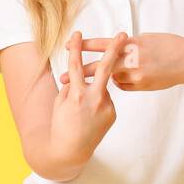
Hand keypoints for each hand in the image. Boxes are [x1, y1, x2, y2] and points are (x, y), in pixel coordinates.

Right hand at [47, 30, 127, 167]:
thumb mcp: (59, 103)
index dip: (76, 47)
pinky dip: (98, 103)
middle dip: (114, 49)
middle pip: (105, 67)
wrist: (71, 150)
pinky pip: (105, 101)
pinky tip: (91, 117)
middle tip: (123, 35)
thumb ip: (70, 87)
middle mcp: (93, 98)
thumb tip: (78, 78)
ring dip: (96, 89)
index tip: (77, 33)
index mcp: (76, 94)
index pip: (76, 64)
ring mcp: (105, 106)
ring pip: (103, 87)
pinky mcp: (112, 113)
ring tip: (85, 108)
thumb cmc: (61, 126)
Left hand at [60, 31, 183, 91]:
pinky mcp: (141, 85)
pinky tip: (137, 77)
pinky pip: (125, 85)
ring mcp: (136, 74)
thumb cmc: (168, 46)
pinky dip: (125, 82)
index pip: (102, 45)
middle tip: (61, 80)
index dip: (83, 46)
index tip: (67, 46)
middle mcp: (131, 59)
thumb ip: (127, 47)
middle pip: (100, 68)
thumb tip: (114, 52)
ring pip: (113, 79)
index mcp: (131, 44)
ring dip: (111, 77)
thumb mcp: (146, 40)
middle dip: (79, 74)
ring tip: (117, 76)